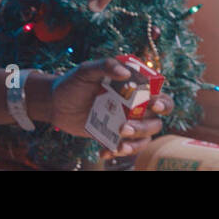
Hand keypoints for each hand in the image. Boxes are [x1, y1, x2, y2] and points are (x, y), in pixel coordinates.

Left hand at [48, 58, 173, 157]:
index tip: (154, 105)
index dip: (163, 102)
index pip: (159, 95)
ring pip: (144, 137)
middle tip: (125, 127)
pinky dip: (118, 152)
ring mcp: (125, 122)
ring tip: (119, 143)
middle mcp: (134, 106)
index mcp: (134, 88)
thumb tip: (125, 73)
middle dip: (146, 127)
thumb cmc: (73, 83)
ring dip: (136, 143)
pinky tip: (105, 151)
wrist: (55, 103)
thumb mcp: (86, 71)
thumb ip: (105, 66)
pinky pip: (125, 148)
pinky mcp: (113, 137)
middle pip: (155, 121)